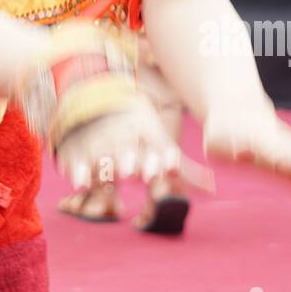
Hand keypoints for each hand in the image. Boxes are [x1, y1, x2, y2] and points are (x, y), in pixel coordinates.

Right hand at [55, 95, 213, 192]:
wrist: (103, 103)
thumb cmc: (140, 133)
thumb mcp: (162, 143)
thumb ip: (184, 170)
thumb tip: (212, 188)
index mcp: (146, 132)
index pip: (153, 145)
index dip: (157, 160)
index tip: (158, 174)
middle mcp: (123, 135)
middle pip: (125, 150)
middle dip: (129, 160)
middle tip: (131, 173)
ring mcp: (100, 141)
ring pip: (102, 155)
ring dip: (105, 167)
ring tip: (108, 180)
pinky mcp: (81, 149)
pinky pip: (79, 160)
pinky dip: (79, 170)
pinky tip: (81, 183)